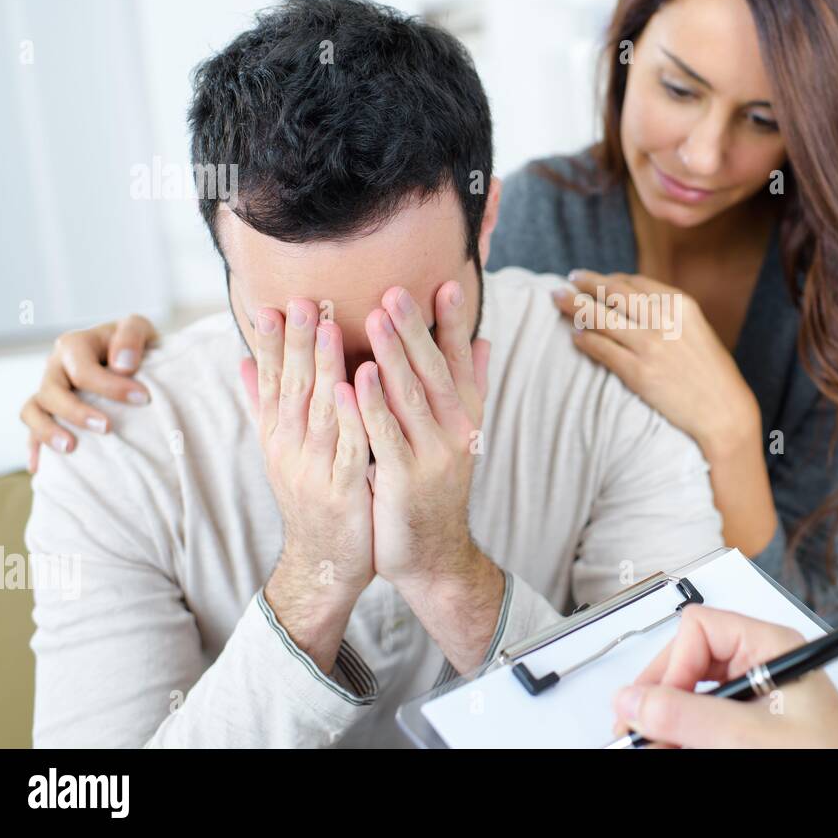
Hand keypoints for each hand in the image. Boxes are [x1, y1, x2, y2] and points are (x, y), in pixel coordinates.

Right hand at [20, 315, 157, 471]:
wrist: (133, 358)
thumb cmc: (134, 344)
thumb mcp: (137, 328)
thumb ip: (131, 336)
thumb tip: (123, 365)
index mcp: (74, 345)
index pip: (83, 370)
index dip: (111, 386)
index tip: (144, 399)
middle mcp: (55, 368)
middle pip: (51, 392)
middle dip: (78, 412)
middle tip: (108, 428)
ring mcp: (49, 391)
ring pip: (33, 411)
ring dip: (47, 431)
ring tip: (71, 448)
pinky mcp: (49, 412)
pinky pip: (31, 429)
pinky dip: (34, 448)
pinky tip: (41, 467)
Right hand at [251, 299, 373, 671]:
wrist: (325, 564)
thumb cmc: (314, 499)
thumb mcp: (284, 451)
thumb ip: (265, 406)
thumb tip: (241, 361)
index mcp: (278, 436)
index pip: (271, 381)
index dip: (271, 342)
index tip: (271, 302)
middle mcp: (289, 449)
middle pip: (291, 388)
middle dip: (295, 342)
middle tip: (300, 299)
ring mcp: (314, 469)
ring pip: (317, 411)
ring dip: (321, 367)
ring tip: (328, 327)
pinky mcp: (342, 491)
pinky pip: (347, 448)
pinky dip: (349, 416)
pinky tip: (353, 388)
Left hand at [355, 282, 499, 670]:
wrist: (432, 553)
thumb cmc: (435, 488)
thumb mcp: (459, 436)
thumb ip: (470, 387)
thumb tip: (484, 341)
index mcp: (465, 416)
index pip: (460, 361)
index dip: (453, 324)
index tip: (446, 284)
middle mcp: (455, 431)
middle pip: (434, 370)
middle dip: (415, 329)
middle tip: (396, 289)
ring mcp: (433, 454)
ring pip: (411, 396)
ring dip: (392, 355)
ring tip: (375, 317)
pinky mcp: (406, 479)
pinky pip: (386, 435)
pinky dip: (370, 405)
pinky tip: (353, 378)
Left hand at [551, 271, 759, 457]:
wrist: (723, 409)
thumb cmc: (711, 372)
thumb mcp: (696, 329)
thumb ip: (668, 313)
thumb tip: (634, 302)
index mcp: (680, 304)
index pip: (634, 282)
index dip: (609, 278)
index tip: (595, 280)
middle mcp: (663, 319)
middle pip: (613, 292)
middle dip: (586, 283)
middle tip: (568, 280)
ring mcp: (649, 345)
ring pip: (600, 317)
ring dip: (574, 306)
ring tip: (558, 300)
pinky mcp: (638, 372)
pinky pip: (601, 349)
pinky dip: (584, 339)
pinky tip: (575, 336)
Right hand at [612, 605, 837, 748]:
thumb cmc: (831, 757)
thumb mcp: (748, 736)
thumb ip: (688, 717)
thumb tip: (633, 700)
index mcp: (771, 647)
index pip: (699, 629)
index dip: (671, 666)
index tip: (656, 707)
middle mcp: (761, 665)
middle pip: (688, 662)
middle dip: (661, 696)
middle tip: (637, 732)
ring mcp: (757, 697)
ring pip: (692, 694)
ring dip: (669, 721)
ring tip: (655, 746)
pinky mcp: (753, 727)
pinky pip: (705, 720)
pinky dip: (684, 736)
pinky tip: (675, 749)